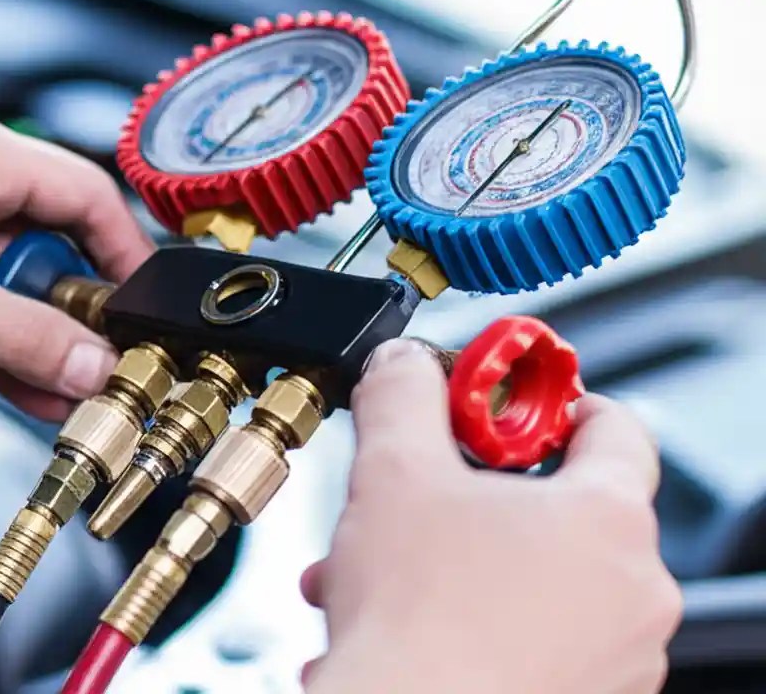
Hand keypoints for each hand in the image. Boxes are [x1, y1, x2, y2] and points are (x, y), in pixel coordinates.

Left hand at [0, 108, 153, 418]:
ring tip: (62, 392)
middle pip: (40, 244)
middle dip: (70, 311)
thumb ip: (29, 338)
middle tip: (96, 364)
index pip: (85, 195)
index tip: (139, 306)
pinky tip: (13, 387)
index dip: (122, 253)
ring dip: (26, 338)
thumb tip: (90, 361)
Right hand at [298, 339, 679, 692]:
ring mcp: (618, 657)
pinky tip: (408, 630)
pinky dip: (474, 626)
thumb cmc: (416, 621)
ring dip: (463, 569)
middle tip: (418, 506)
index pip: (615, 427)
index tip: (510, 410)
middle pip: (560, 511)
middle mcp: (634, 591)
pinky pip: (534, 642)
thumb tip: (403, 365)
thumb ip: (403, 395)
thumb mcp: (392, 472)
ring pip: (536, 583)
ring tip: (388, 581)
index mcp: (607, 519)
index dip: (554, 405)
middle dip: (473, 502)